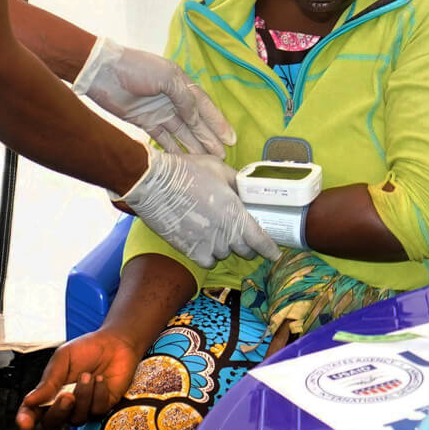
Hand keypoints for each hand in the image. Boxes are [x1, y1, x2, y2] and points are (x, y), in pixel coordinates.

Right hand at [16, 330, 141, 429]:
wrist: (115, 343)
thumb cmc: (86, 350)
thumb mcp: (62, 359)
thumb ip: (48, 381)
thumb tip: (30, 401)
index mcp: (49, 392)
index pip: (32, 411)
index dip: (25, 420)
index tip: (25, 424)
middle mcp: (65, 405)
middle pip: (52, 424)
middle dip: (58, 412)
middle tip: (67, 396)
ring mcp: (83, 408)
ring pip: (77, 419)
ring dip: (83, 397)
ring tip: (88, 375)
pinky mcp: (102, 408)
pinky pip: (96, 411)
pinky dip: (98, 394)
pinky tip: (101, 380)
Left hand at [74, 38, 234, 156]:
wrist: (102, 72)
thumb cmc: (136, 68)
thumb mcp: (166, 77)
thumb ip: (184, 98)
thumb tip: (196, 119)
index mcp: (180, 84)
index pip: (204, 106)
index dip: (218, 122)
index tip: (230, 138)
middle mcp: (172, 99)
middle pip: (195, 122)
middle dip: (209, 138)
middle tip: (222, 155)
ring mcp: (158, 111)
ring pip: (181, 132)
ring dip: (195, 145)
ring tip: (208, 160)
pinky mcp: (144, 121)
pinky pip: (163, 138)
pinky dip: (173, 148)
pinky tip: (184, 159)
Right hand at [122, 145, 277, 264]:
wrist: (153, 184)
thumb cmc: (187, 171)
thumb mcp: (219, 168)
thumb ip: (237, 182)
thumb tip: (246, 187)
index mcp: (236, 214)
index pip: (261, 241)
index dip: (270, 250)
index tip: (275, 254)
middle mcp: (226, 234)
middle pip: (245, 251)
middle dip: (248, 245)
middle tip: (242, 233)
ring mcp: (208, 245)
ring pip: (225, 254)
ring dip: (226, 246)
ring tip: (215, 229)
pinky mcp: (190, 251)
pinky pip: (208, 261)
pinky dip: (209, 254)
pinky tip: (204, 241)